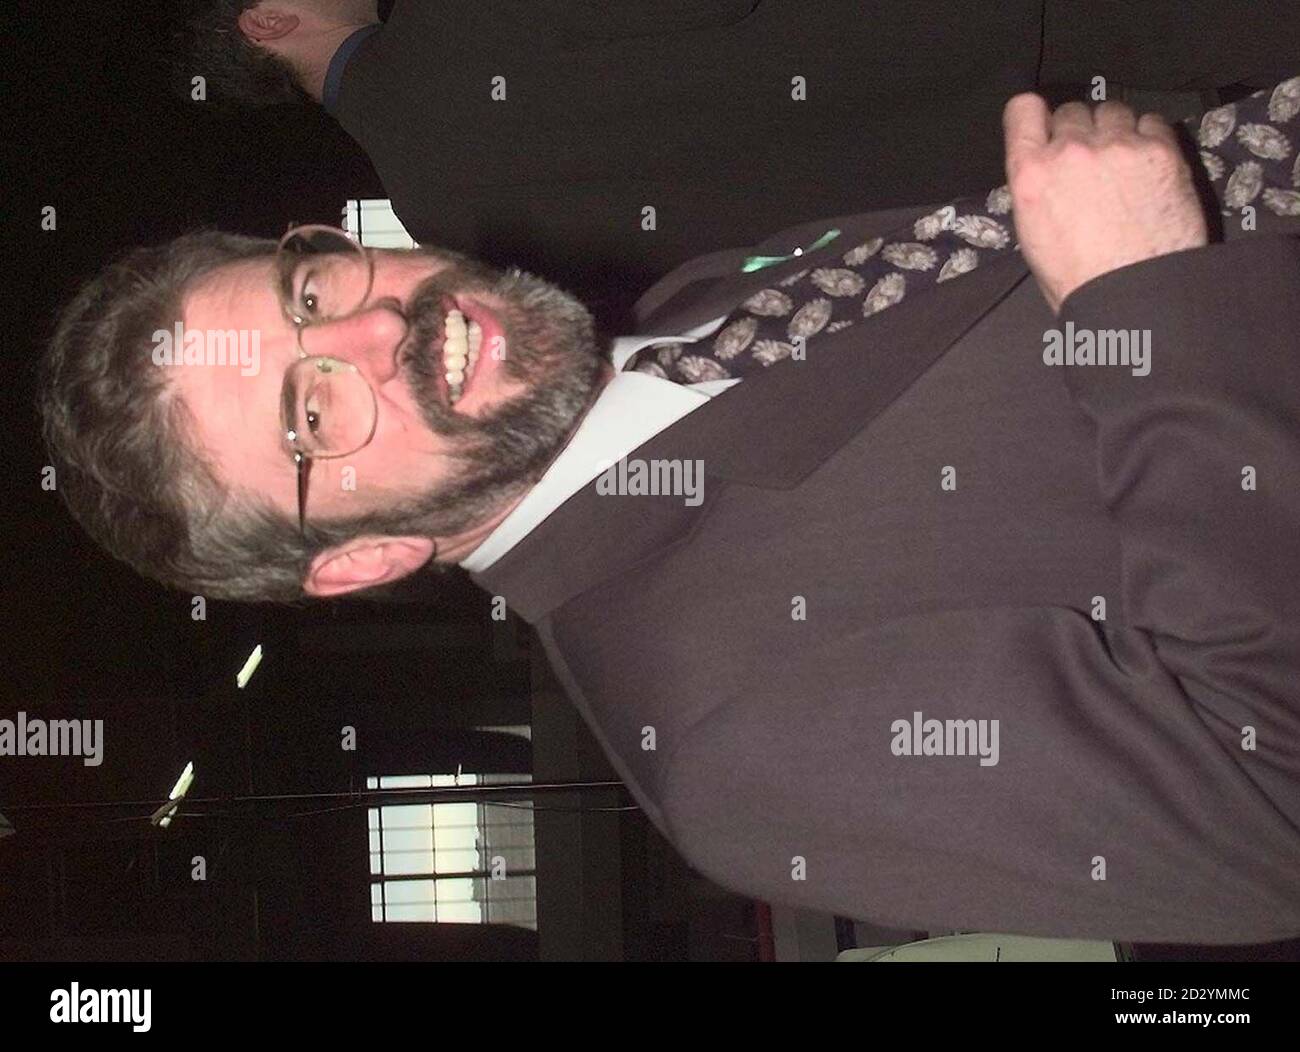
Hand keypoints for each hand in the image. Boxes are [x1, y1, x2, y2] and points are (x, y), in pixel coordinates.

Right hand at [1002, 95, 1207, 312]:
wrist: (1133, 295)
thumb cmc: (1078, 281)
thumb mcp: (1033, 234)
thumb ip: (1038, 188)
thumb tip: (1050, 168)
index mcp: (1030, 174)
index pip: (1022, 109)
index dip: (1035, 116)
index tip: (1045, 126)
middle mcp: (1071, 151)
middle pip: (1072, 110)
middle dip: (1080, 131)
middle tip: (1092, 162)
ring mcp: (1117, 146)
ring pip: (1113, 111)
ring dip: (1115, 130)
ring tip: (1123, 163)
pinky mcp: (1160, 150)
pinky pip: (1152, 122)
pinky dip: (1149, 137)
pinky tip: (1148, 166)